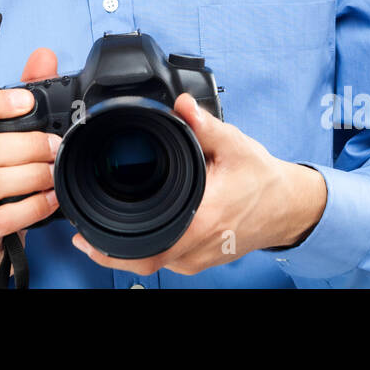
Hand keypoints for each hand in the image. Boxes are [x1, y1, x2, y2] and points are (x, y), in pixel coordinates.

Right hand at [0, 47, 62, 287]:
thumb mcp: (0, 140)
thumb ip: (21, 97)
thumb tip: (44, 56)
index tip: (27, 101)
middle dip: (28, 146)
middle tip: (55, 146)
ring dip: (32, 175)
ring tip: (54, 172)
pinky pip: (5, 217)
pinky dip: (34, 206)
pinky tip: (51, 199)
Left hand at [69, 93, 327, 276]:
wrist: (288, 206)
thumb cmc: (262, 179)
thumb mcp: (235, 145)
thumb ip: (204, 125)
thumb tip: (181, 104)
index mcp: (203, 220)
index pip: (148, 249)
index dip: (112, 248)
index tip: (85, 236)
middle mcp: (199, 246)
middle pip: (143, 262)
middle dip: (109, 251)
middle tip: (81, 234)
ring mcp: (201, 257)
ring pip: (153, 264)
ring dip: (126, 252)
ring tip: (98, 233)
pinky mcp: (202, 258)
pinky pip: (166, 260)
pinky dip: (145, 250)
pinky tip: (130, 235)